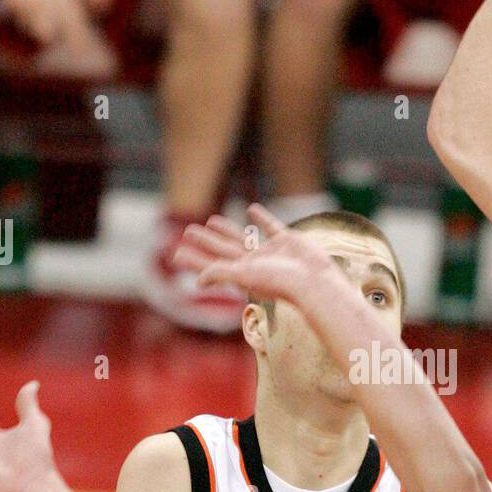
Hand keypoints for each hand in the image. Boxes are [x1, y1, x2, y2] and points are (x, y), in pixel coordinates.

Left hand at [174, 204, 334, 302]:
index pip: (211, 265)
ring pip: (242, 237)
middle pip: (222, 250)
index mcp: (242, 274)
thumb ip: (221, 275)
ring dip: (226, 230)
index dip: (194, 260)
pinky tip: (251, 208)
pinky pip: (270, 226)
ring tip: (211, 220)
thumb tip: (198, 282)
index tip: (175, 252)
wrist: (315, 281)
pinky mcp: (287, 241)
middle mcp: (254, 264)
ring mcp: (271, 252)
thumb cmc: (282, 282)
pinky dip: (261, 218)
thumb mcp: (247, 277)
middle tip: (187, 230)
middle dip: (205, 241)